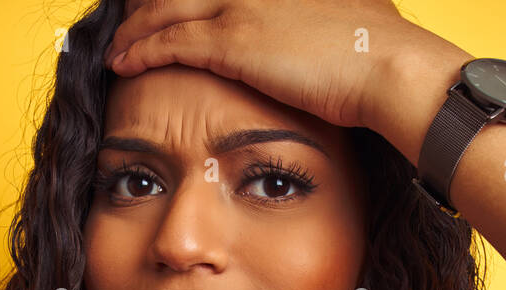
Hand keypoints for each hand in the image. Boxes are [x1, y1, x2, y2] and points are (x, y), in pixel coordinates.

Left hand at [102, 0, 470, 152]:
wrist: (389, 69)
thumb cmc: (381, 56)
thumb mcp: (355, 18)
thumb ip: (328, 18)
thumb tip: (329, 33)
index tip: (166, 6)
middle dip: (150, 4)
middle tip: (127, 21)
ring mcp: (242, 5)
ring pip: (168, 9)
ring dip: (136, 28)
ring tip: (116, 46)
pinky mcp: (233, 41)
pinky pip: (171, 41)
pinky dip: (141, 50)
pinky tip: (123, 62)